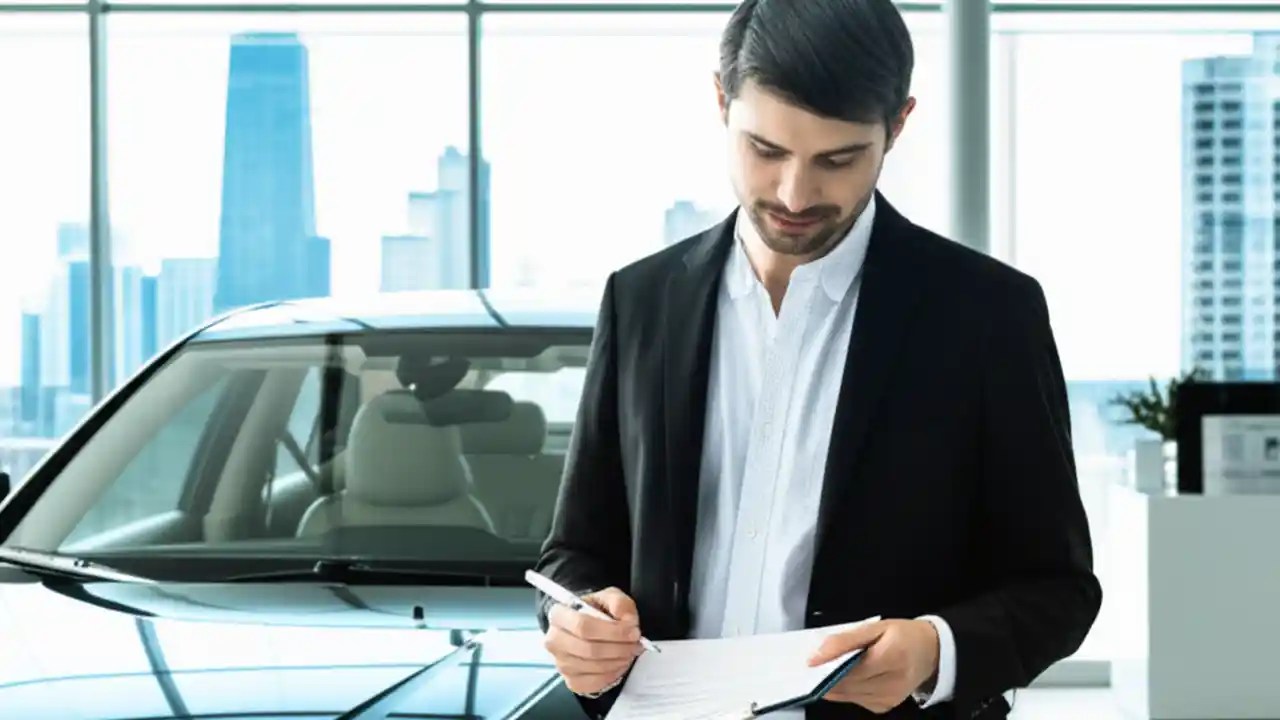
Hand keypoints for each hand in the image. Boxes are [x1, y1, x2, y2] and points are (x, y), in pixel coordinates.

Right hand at [543, 587, 644, 696]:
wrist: (589, 626)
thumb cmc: (597, 611)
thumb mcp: (610, 597)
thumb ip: (619, 603)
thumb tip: (626, 619)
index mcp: (559, 615)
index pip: (583, 626)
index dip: (612, 631)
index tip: (632, 631)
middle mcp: (554, 640)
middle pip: (589, 649)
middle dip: (619, 648)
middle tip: (636, 644)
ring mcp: (561, 663)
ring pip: (594, 667)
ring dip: (618, 661)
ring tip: (630, 651)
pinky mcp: (571, 680)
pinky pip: (594, 683)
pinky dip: (612, 674)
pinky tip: (620, 663)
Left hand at [806, 619, 939, 713]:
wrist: (931, 653)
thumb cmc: (902, 635)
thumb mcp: (876, 627)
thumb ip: (846, 640)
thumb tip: (817, 655)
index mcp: (892, 657)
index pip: (852, 669)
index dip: (828, 667)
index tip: (809, 661)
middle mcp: (892, 684)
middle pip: (847, 685)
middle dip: (826, 676)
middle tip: (814, 663)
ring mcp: (889, 699)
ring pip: (848, 695)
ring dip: (834, 684)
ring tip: (827, 668)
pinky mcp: (884, 707)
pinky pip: (855, 700)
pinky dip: (846, 689)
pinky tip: (847, 677)